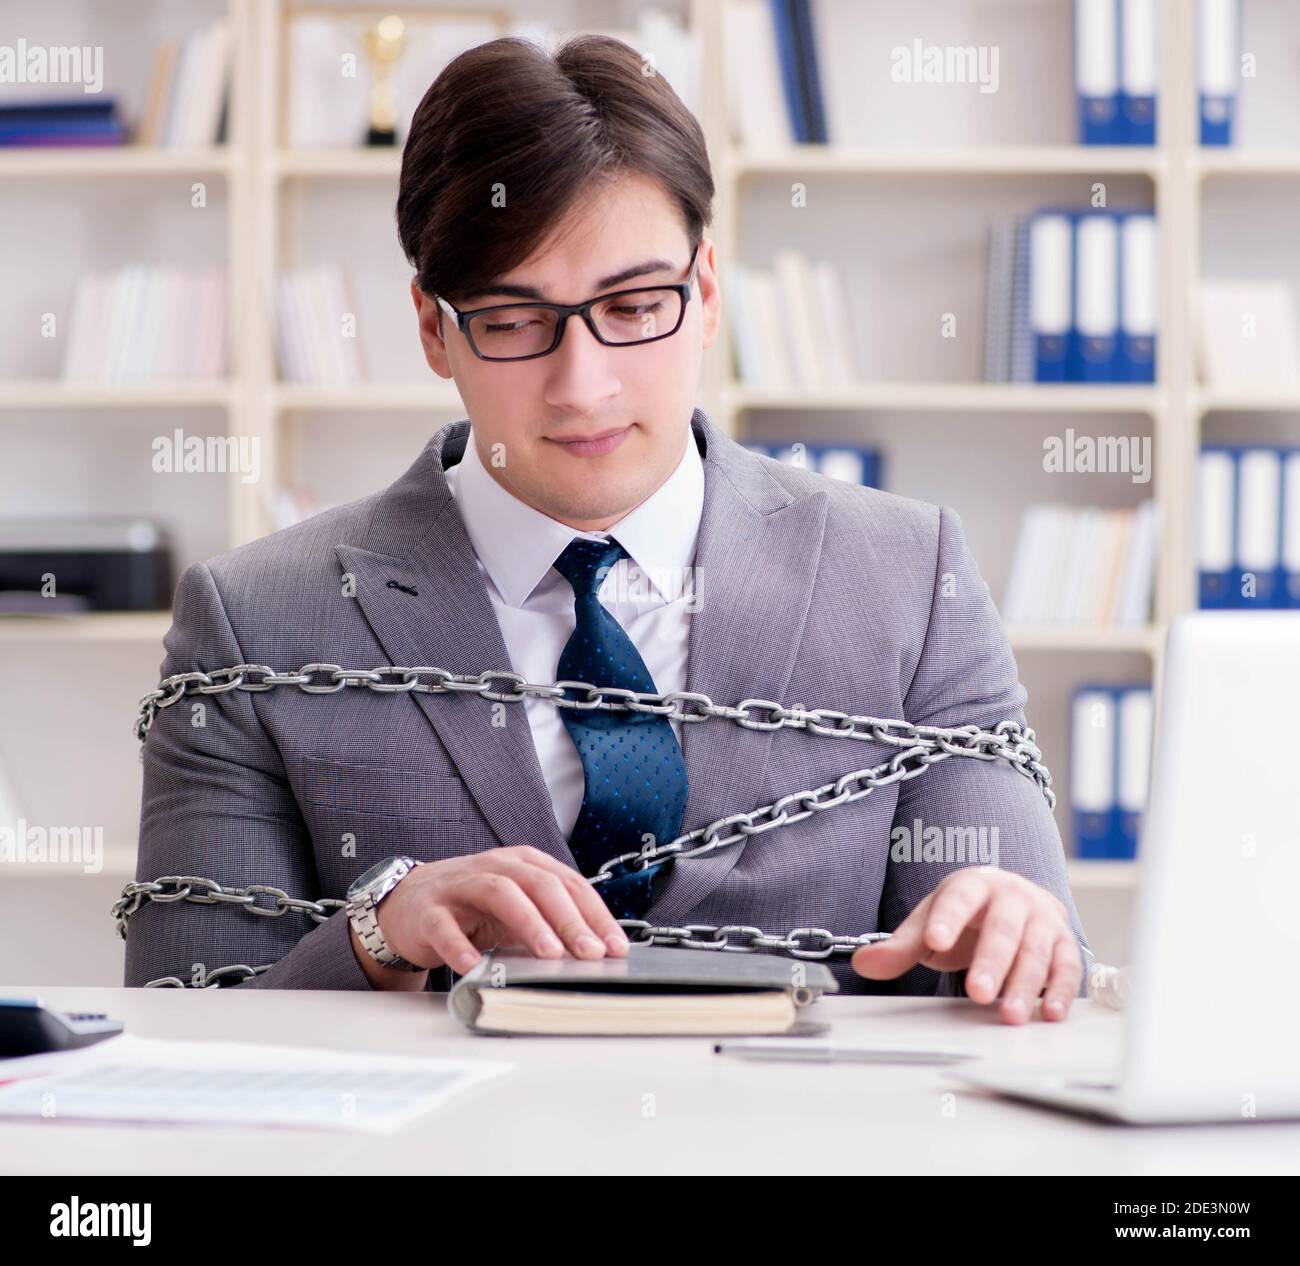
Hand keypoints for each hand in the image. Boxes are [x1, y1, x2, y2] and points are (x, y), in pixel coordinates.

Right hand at [371, 846, 629, 976]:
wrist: (409, 904)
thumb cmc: (473, 908)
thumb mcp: (518, 910)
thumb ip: (550, 923)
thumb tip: (596, 953)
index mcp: (524, 864)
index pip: (568, 883)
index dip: (595, 914)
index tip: (615, 946)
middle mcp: (496, 868)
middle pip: (539, 884)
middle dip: (569, 919)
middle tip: (590, 952)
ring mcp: (461, 886)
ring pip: (500, 893)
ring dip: (528, 923)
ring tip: (548, 954)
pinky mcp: (429, 911)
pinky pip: (445, 926)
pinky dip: (461, 946)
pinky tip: (476, 967)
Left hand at [850, 867, 1082, 1023]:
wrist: (1013, 899)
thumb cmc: (967, 913)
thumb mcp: (930, 922)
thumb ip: (900, 946)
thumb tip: (863, 962)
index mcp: (973, 885)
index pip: (958, 900)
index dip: (947, 920)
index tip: (934, 941)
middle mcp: (1012, 897)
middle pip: (1003, 929)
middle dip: (991, 962)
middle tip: (977, 992)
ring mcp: (1042, 920)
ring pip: (1036, 952)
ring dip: (1025, 985)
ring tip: (1008, 1014)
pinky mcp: (1064, 944)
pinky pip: (1067, 968)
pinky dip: (1061, 991)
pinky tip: (1050, 1013)